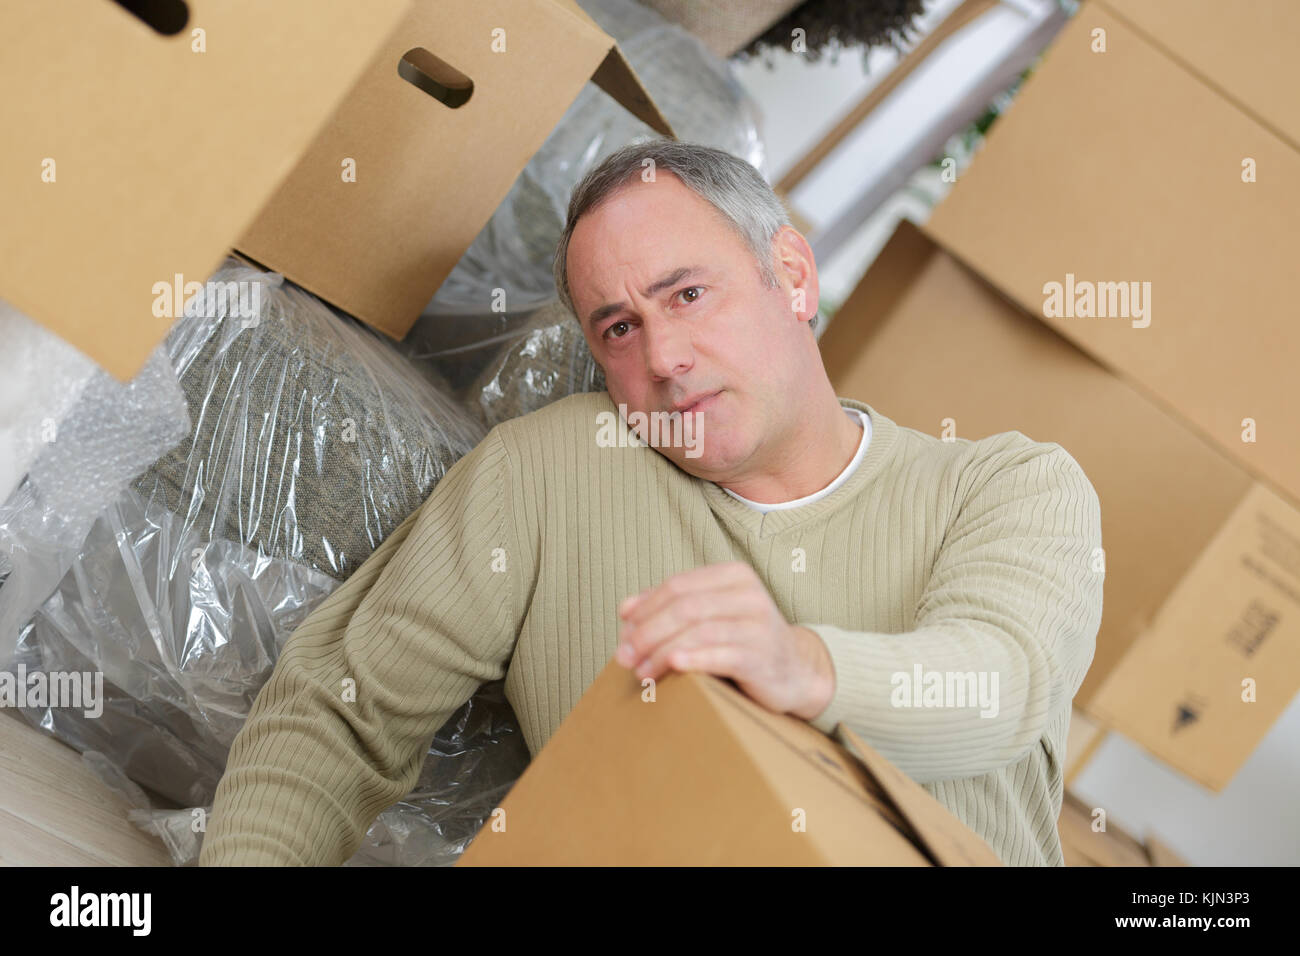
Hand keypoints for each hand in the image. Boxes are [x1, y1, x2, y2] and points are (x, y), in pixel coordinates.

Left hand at [615, 561, 834, 720]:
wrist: (795, 671)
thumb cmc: (743, 641)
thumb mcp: (711, 615)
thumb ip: (671, 607)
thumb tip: (625, 610)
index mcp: (734, 576)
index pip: (678, 586)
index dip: (645, 607)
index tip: (623, 630)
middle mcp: (749, 595)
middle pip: (685, 607)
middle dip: (647, 632)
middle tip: (624, 655)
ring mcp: (758, 625)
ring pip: (698, 631)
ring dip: (661, 651)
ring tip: (639, 671)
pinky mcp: (762, 657)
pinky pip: (721, 655)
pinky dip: (693, 659)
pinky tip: (672, 665)